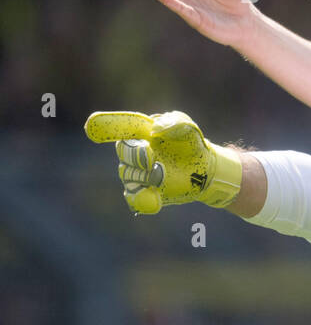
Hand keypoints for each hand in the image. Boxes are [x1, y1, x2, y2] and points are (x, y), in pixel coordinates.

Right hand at [84, 111, 242, 214]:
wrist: (204, 167)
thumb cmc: (190, 143)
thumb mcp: (187, 128)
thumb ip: (174, 123)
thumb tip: (154, 130)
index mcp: (138, 134)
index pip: (118, 129)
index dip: (106, 127)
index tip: (92, 127)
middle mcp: (132, 155)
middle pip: (124, 154)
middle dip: (135, 155)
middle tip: (151, 156)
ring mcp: (138, 175)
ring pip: (129, 176)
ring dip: (143, 176)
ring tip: (161, 175)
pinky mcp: (146, 193)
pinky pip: (135, 200)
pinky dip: (142, 201)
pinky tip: (156, 201)